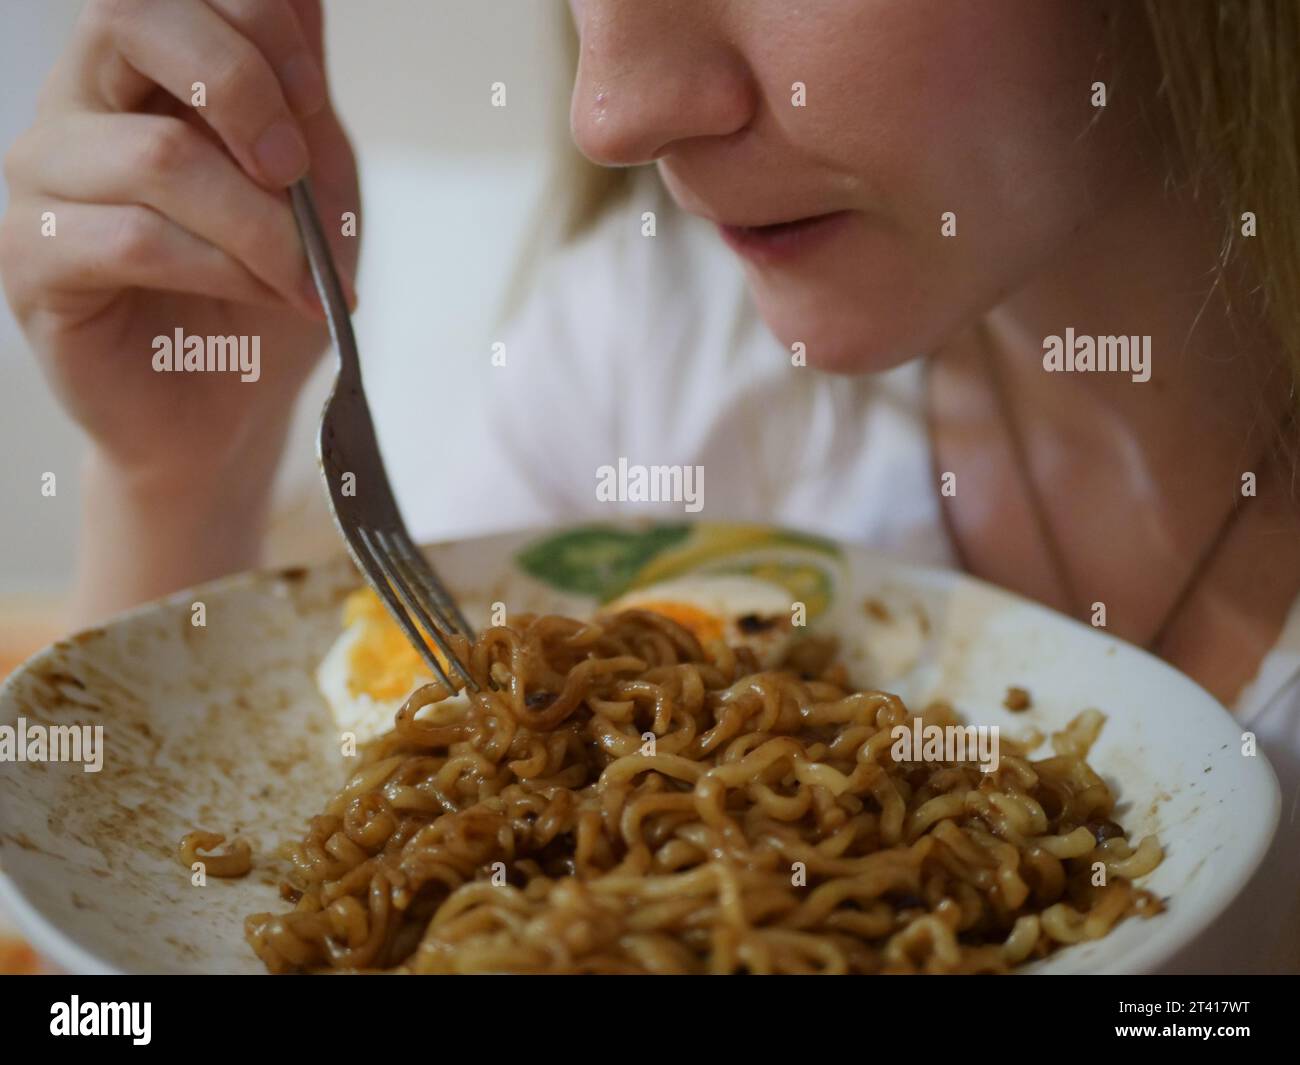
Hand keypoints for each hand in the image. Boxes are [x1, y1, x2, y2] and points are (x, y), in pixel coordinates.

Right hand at [0, 0, 359, 484]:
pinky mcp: (30, 257)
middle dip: (244, 87)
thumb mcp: (315, 181)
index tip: (314, 100)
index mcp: (141, 69)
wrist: (234, 406)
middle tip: (297, 173)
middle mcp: (79, 105)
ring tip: (306, 278)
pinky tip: (265, 297)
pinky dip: (223, 271)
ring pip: (156, 154)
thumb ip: (298, 89)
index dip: (260, 22)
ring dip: (260, 224)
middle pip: (129, 15)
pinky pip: (132, 239)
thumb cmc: (267, 290)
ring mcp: (43, 178)